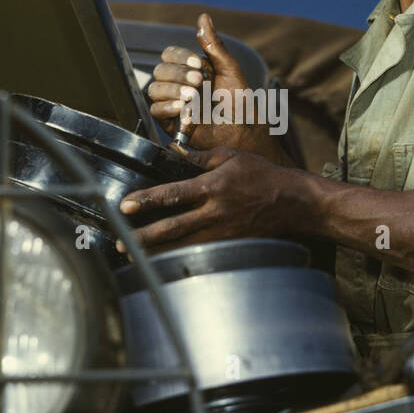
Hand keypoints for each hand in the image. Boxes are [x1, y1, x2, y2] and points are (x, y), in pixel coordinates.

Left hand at [117, 146, 306, 250]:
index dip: (147, 200)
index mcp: (212, 187)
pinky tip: (163, 261)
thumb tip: (171, 150)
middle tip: (121, 241)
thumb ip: (198, 157)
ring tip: (134, 257)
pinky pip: (200, 252)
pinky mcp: (229, 244)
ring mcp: (222, 232)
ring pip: (183, 246)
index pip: (173, 193)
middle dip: (144, 236)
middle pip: (173, 227)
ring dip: (157, 252)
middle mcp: (215, 212)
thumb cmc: (261, 175)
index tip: (126, 206)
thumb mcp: (230, 156)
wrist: (292, 202)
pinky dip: (180, 258)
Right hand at [146, 13, 260, 151]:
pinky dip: (167, 106)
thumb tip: (203, 16)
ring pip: (154, 88)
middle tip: (199, 81)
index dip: (180, 57)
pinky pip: (155, 110)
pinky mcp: (169, 122)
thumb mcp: (228, 68)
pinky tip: (183, 107)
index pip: (170, 54)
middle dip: (178, 74)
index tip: (198, 64)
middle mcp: (178, 84)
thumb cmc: (239, 101)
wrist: (243, 130)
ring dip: (173, 90)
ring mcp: (173, 102)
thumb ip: (213, 44)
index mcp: (190, 69)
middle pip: (160, 70)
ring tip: (193, 96)